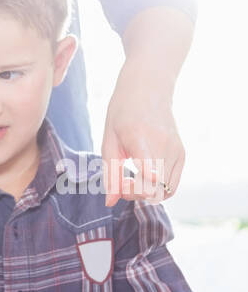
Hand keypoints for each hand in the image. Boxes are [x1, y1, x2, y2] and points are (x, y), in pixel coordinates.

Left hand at [101, 61, 184, 206]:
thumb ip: (110, 172)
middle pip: (155, 190)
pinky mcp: (182, 154)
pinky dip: (158, 187)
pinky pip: (172, 185)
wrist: (148, 88)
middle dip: (136, 194)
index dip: (136, 187)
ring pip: (165, 191)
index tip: (123, 181)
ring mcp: (176, 150)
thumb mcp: (109, 138)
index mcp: (141, 138)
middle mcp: (164, 145)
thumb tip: (109, 202)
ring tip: (132, 176)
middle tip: (122, 181)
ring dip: (147, 192)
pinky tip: (145, 174)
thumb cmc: (122, 112)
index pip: (149, 175)